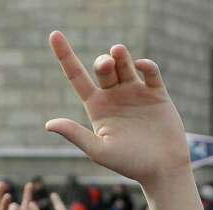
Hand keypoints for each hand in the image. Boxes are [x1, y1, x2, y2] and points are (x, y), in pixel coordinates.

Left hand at [45, 35, 188, 188]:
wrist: (163, 170)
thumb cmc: (130, 164)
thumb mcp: (99, 150)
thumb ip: (75, 134)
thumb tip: (49, 124)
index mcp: (97, 107)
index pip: (76, 76)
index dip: (65, 55)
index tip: (54, 35)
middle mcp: (114, 97)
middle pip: (103, 68)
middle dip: (103, 62)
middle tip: (106, 64)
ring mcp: (136, 93)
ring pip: (124, 64)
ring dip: (120, 55)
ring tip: (117, 52)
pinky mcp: (157, 94)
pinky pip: (150, 72)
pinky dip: (145, 65)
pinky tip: (141, 66)